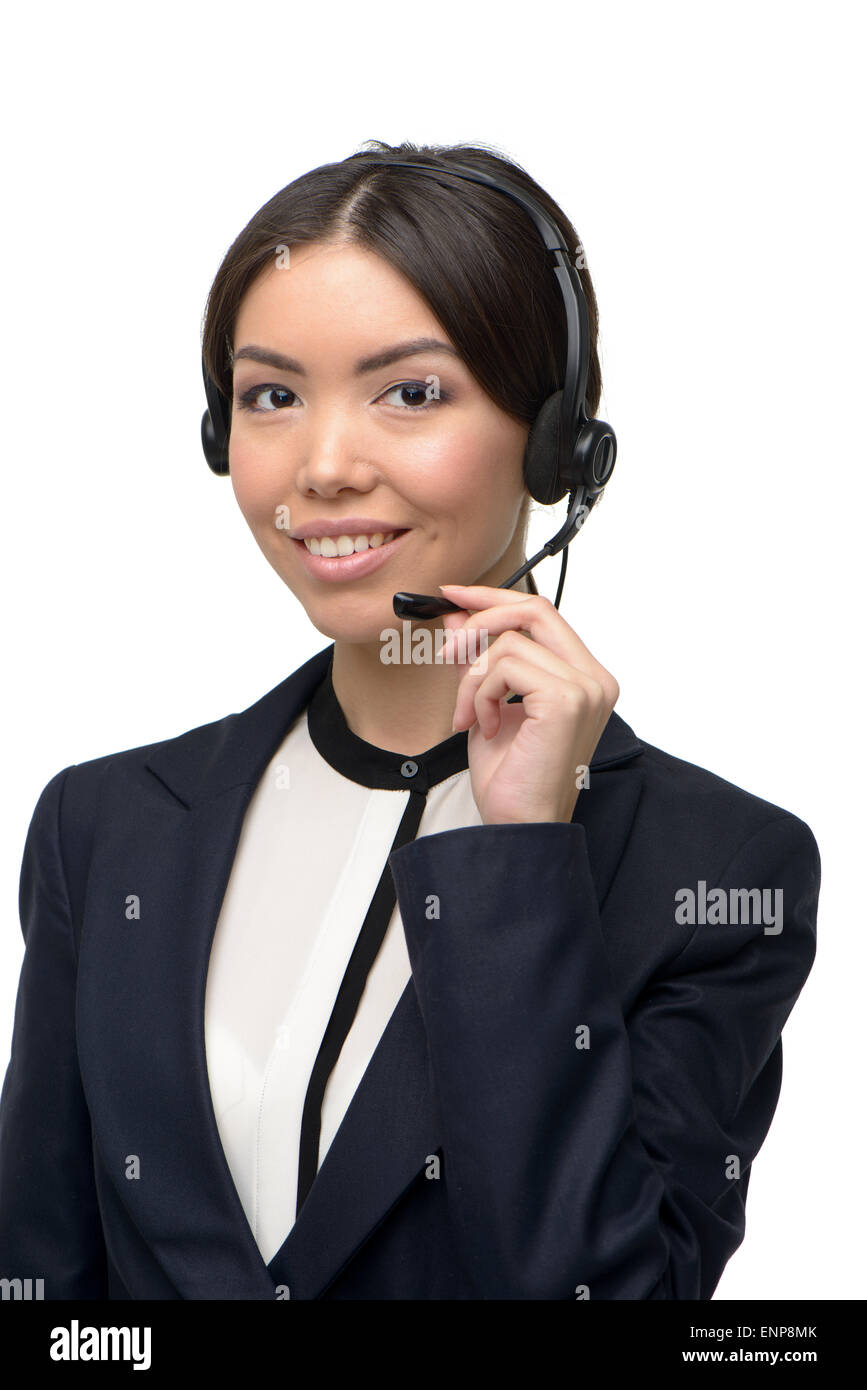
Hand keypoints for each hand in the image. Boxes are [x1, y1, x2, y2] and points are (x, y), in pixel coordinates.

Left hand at [438, 584, 619, 825]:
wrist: (519, 826)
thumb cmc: (510, 777)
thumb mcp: (487, 704)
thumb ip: (479, 658)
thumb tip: (458, 616)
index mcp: (583, 677)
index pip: (543, 615)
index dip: (495, 598)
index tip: (454, 596)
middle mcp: (594, 678)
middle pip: (534, 610)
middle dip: (481, 615)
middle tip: (445, 644)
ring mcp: (585, 687)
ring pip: (508, 643)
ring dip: (472, 680)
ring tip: (470, 719)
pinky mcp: (567, 699)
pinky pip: (505, 666)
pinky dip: (480, 695)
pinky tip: (484, 728)